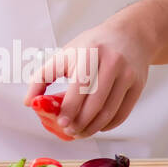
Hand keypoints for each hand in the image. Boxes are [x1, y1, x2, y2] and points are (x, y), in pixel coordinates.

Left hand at [22, 16, 152, 138]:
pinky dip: (109, 125)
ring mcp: (127, 74)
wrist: (130, 34)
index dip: (69, 108)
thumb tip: (28, 102)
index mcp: (89, 53)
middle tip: (70, 131)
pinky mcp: (138, 84)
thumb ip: (43, 76)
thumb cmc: (92, 46)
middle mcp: (111, 63)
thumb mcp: (65, 54)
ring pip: (110, 111)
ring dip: (94, 127)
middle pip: (95, 103)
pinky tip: (98, 126)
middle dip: (81, 122)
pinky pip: (123, 112)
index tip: (61, 123)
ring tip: (82, 132)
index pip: (79, 87)